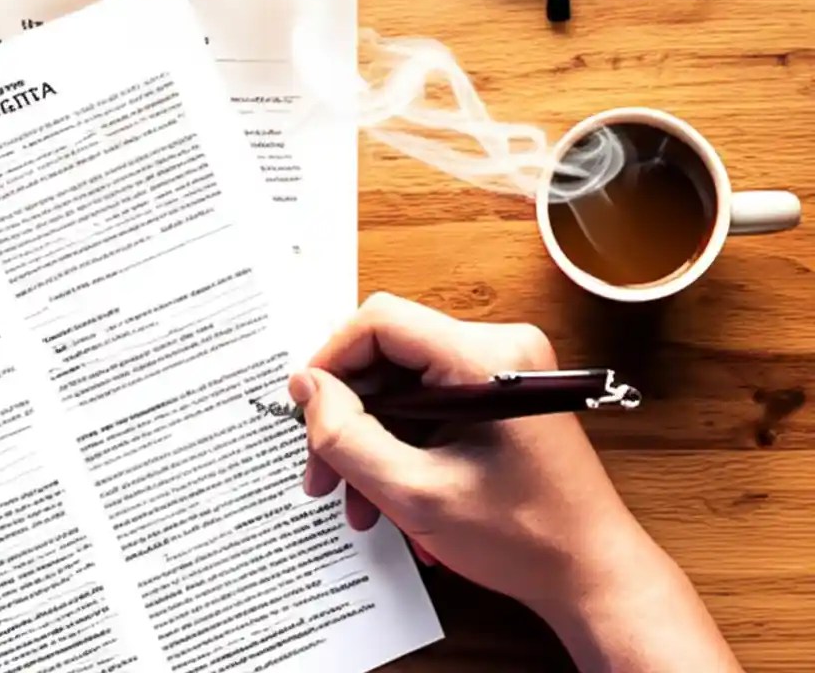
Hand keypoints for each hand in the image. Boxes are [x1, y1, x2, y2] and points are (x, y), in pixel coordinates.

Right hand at [289, 292, 740, 672]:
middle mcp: (499, 349)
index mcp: (486, 359)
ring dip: (371, 441)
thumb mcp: (415, 492)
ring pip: (403, 385)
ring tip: (358, 500)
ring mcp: (504, 371)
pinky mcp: (502, 394)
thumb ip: (348, 436)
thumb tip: (307, 388)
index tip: (304, 408)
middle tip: (322, 472)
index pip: (380, 322)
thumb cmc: (524, 537)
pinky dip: (402, 446)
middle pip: (388, 356)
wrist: (590, 572)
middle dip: (347, 417)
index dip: (330, 361)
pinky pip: (429, 403)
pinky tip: (393, 498)